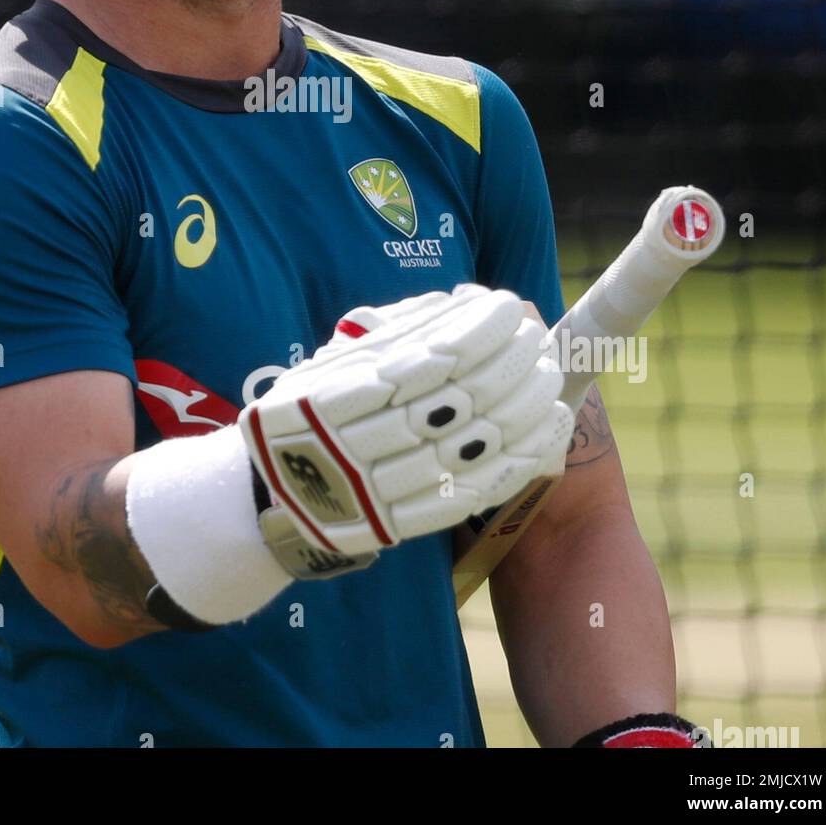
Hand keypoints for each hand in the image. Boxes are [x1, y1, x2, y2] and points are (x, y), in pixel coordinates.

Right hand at [238, 284, 572, 559]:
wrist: (275, 491)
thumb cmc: (312, 407)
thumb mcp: (334, 359)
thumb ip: (397, 331)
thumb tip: (466, 301)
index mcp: (335, 392)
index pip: (427, 358)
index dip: (478, 331)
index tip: (507, 306)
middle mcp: (357, 443)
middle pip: (459, 401)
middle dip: (510, 364)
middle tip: (535, 340)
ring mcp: (380, 489)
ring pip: (473, 447)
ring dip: (525, 407)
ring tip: (549, 374)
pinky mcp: (401, 524)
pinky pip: (472, 492)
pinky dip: (520, 459)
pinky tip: (551, 426)